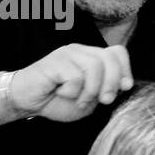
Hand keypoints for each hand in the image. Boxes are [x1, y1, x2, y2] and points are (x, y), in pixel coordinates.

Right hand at [10, 43, 133, 121]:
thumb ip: (106, 90)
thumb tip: (124, 84)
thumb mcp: (90, 99)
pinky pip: (75, 76)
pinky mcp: (55, 61)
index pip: (118, 52)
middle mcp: (82, 52)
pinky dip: (72, 91)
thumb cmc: (57, 100)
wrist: (28, 102)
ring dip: (91, 90)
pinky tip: (61, 93)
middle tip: (104, 101)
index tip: (125, 88)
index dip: (125, 69)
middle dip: (112, 83)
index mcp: (92, 58)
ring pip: (95, 67)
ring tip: (79, 99)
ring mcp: (68, 54)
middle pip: (110, 58)